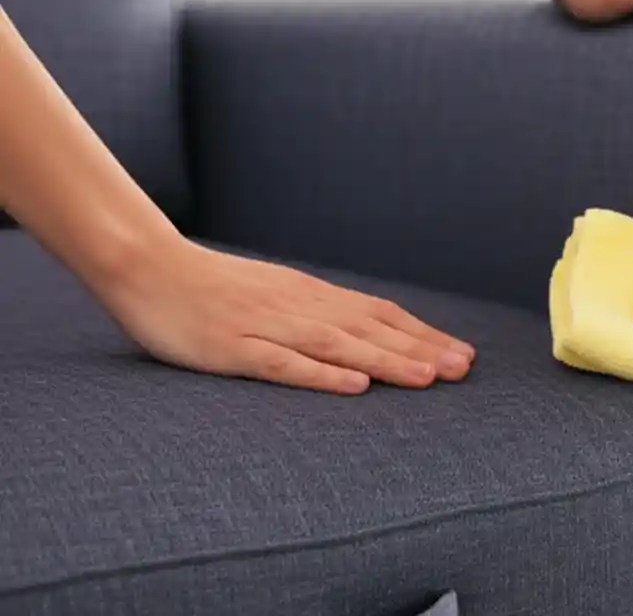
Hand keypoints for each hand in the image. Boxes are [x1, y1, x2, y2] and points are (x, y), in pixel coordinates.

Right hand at [93, 237, 474, 394]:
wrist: (148, 267)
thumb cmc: (214, 288)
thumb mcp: (276, 294)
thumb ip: (318, 313)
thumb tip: (365, 334)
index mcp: (311, 295)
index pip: (380, 315)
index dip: (423, 335)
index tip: (462, 355)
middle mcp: (299, 307)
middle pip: (370, 329)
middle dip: (421, 350)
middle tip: (464, 369)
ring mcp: (266, 326)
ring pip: (338, 344)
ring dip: (387, 361)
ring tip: (428, 378)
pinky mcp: (232, 348)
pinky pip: (282, 363)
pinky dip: (321, 374)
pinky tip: (354, 386)